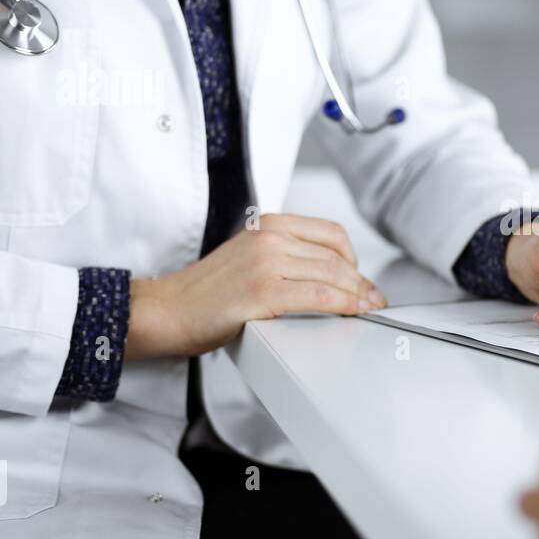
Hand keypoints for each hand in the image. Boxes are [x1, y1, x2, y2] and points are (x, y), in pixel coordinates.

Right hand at [127, 214, 384, 359]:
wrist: (166, 310)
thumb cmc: (205, 293)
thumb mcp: (249, 257)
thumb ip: (285, 257)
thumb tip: (328, 273)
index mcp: (269, 225)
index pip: (331, 233)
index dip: (354, 258)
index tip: (361, 278)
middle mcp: (270, 238)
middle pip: (337, 257)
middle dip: (361, 282)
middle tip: (371, 300)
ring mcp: (267, 263)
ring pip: (333, 275)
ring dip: (357, 296)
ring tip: (365, 310)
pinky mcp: (264, 292)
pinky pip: (319, 296)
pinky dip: (343, 305)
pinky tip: (350, 313)